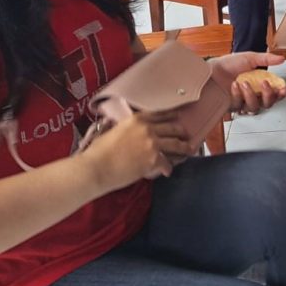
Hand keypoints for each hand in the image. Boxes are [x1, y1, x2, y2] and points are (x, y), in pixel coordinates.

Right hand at [79, 111, 193, 191]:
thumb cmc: (98, 152)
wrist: (96, 168)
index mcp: (136, 120)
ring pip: (176, 144)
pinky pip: (167, 163)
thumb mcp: (110, 131)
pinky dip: (168, 168)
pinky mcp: (153, 160)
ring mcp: (152, 144)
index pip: (159, 114)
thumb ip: (120, 127)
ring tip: (189, 149)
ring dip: (184, 148)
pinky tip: (168, 171)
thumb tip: (117, 125)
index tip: (179, 115)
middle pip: (172, 128)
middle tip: (186, 134)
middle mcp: (147, 129)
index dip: (171, 115)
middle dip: (181, 132)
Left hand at [210, 52, 285, 114]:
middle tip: (264, 84)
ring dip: (251, 95)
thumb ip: (266, 59)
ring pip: (254, 107)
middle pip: (268, 104)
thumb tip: (282, 58)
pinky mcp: (232, 107)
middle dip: (269, 95)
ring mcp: (243, 102)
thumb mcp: (250, 58)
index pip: (275, 94)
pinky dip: (238, 95)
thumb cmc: (229, 64)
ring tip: (245, 82)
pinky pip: (239, 106)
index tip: (283, 88)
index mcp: (260, 85)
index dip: (281, 93)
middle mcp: (254, 95)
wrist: (211, 69)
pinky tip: (235, 85)